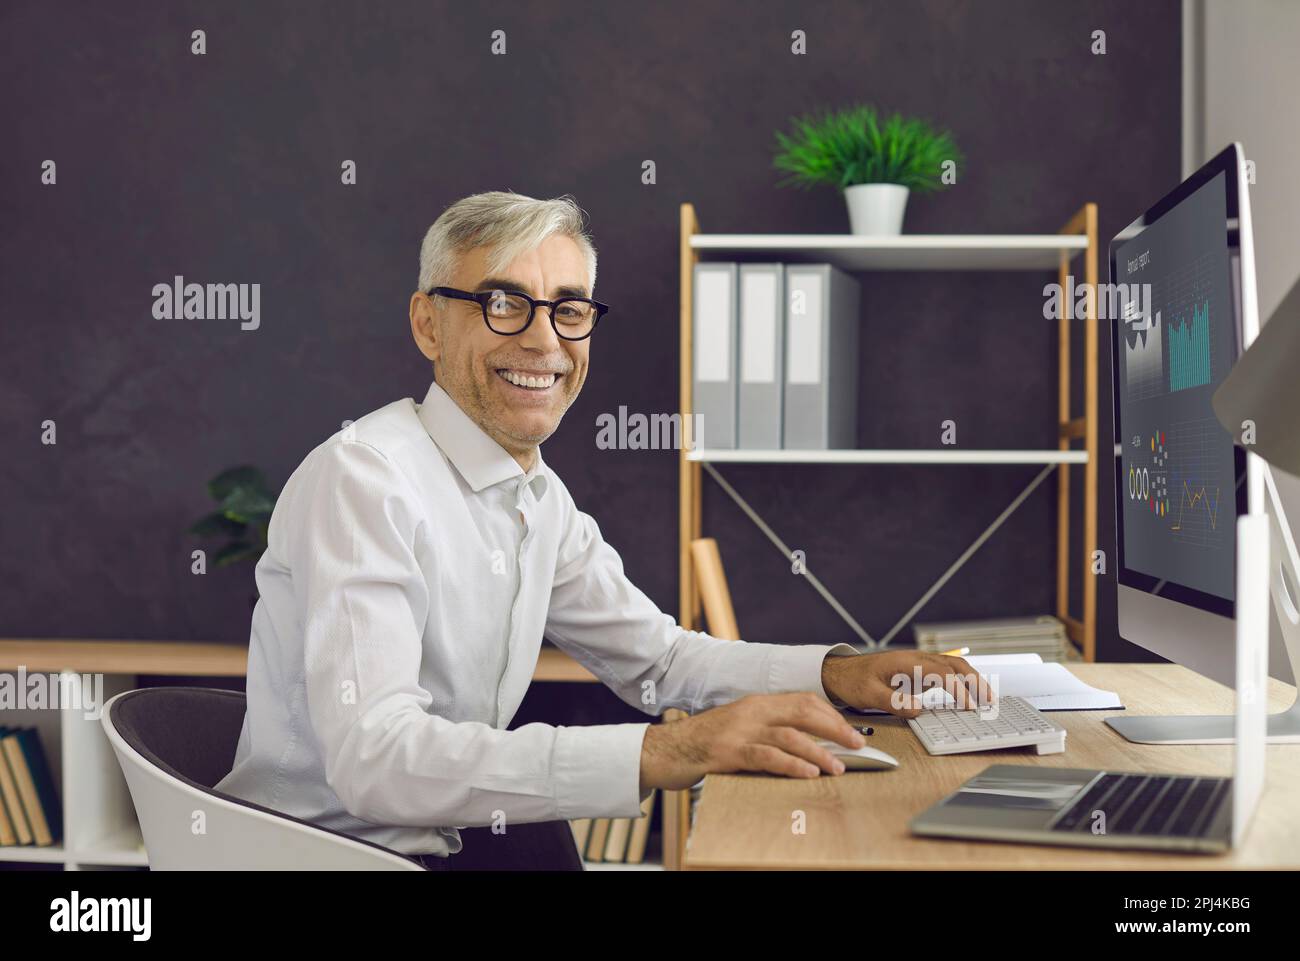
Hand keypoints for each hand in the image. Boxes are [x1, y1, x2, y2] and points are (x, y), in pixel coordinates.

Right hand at [639, 692, 865, 791]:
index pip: (803, 700)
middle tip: (857, 744)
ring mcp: (739, 730)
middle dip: (835, 728)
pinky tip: (808, 773)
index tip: (851, 730)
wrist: (665, 750)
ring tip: (838, 767)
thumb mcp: (740, 729)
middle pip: (803, 711)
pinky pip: (767, 756)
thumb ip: (768, 730)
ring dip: (819, 752)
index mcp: (756, 703)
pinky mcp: (728, 752)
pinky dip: (791, 764)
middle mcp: (751, 711)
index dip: (831, 714)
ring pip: (790, 735)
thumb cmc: (704, 743)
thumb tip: (808, 744)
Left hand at [820, 650, 993, 717]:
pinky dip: (961, 682)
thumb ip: (893, 702)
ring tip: (986, 699)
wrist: (840, 671)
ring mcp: (919, 665)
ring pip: (953, 667)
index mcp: (906, 662)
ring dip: (972, 680)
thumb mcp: (868, 694)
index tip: (968, 705)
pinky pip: (946, 674)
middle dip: (976, 681)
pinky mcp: (918, 672)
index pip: (942, 672)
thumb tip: (918, 710)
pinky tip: (968, 696)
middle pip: (955, 665)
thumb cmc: (853, 680)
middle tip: (990, 700)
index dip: (958, 688)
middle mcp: (917, 660)